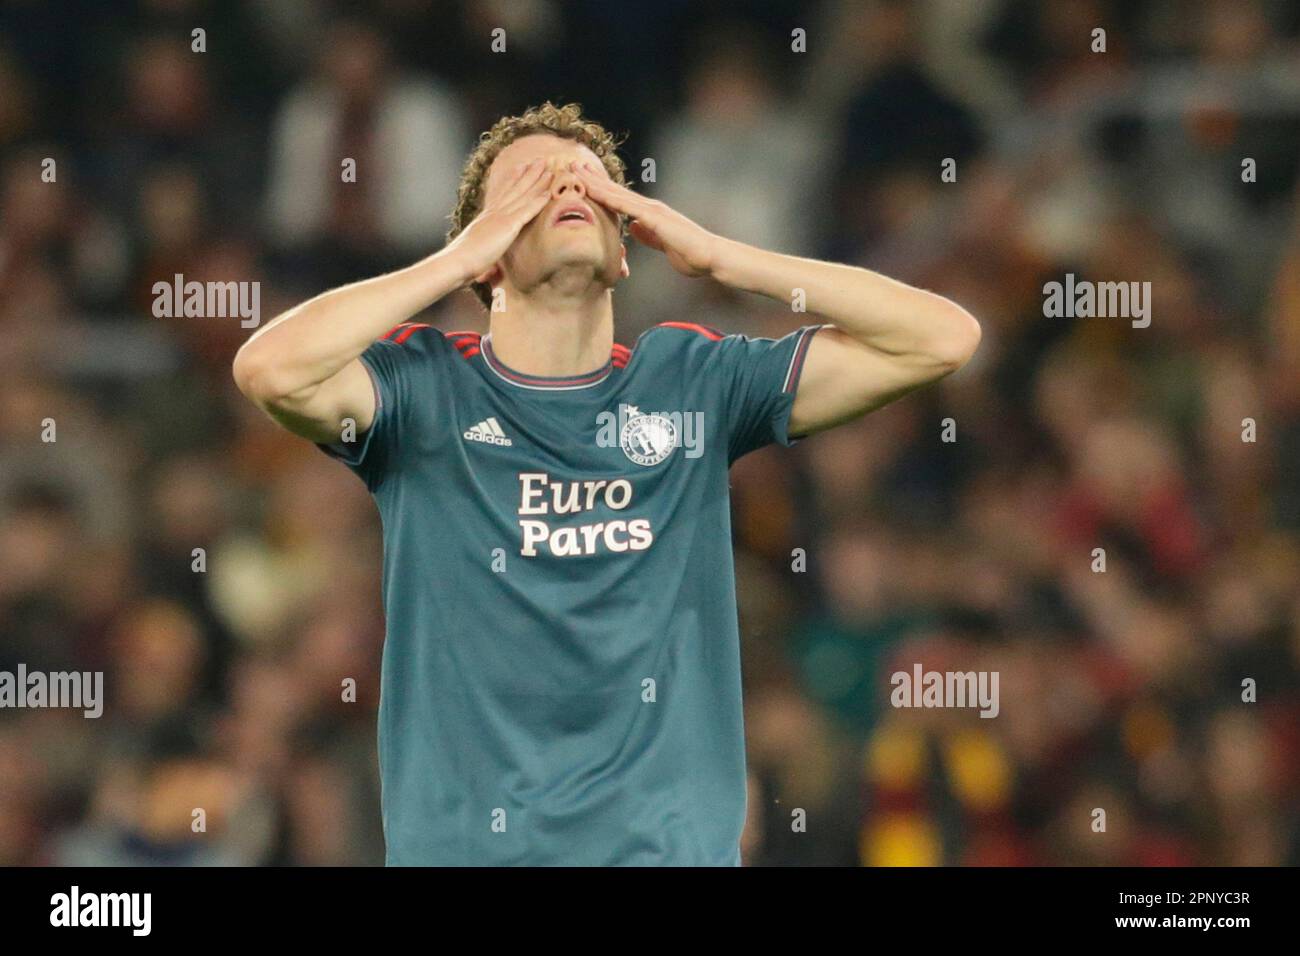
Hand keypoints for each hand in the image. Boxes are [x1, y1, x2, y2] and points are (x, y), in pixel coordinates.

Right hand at [442, 159, 554, 284]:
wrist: (457, 262)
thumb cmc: (462, 263)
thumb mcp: (476, 256)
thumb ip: (484, 260)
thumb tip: (484, 274)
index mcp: (486, 218)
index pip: (502, 195)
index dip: (512, 181)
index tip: (520, 168)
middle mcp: (493, 213)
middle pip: (514, 189)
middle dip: (528, 174)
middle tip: (540, 160)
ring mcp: (501, 218)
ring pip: (522, 195)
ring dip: (536, 180)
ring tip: (548, 167)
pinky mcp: (508, 226)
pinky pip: (526, 210)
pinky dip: (538, 200)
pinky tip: (548, 192)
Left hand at [572, 161, 719, 277]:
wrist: (709, 257)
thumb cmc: (690, 254)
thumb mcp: (661, 244)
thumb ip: (647, 235)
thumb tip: (632, 228)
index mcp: (649, 214)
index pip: (619, 199)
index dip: (600, 188)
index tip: (581, 180)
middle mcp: (649, 207)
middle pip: (615, 190)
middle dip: (592, 178)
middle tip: (571, 165)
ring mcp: (652, 210)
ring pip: (617, 194)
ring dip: (595, 182)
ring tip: (576, 170)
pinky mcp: (655, 218)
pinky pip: (626, 206)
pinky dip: (609, 197)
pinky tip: (594, 191)